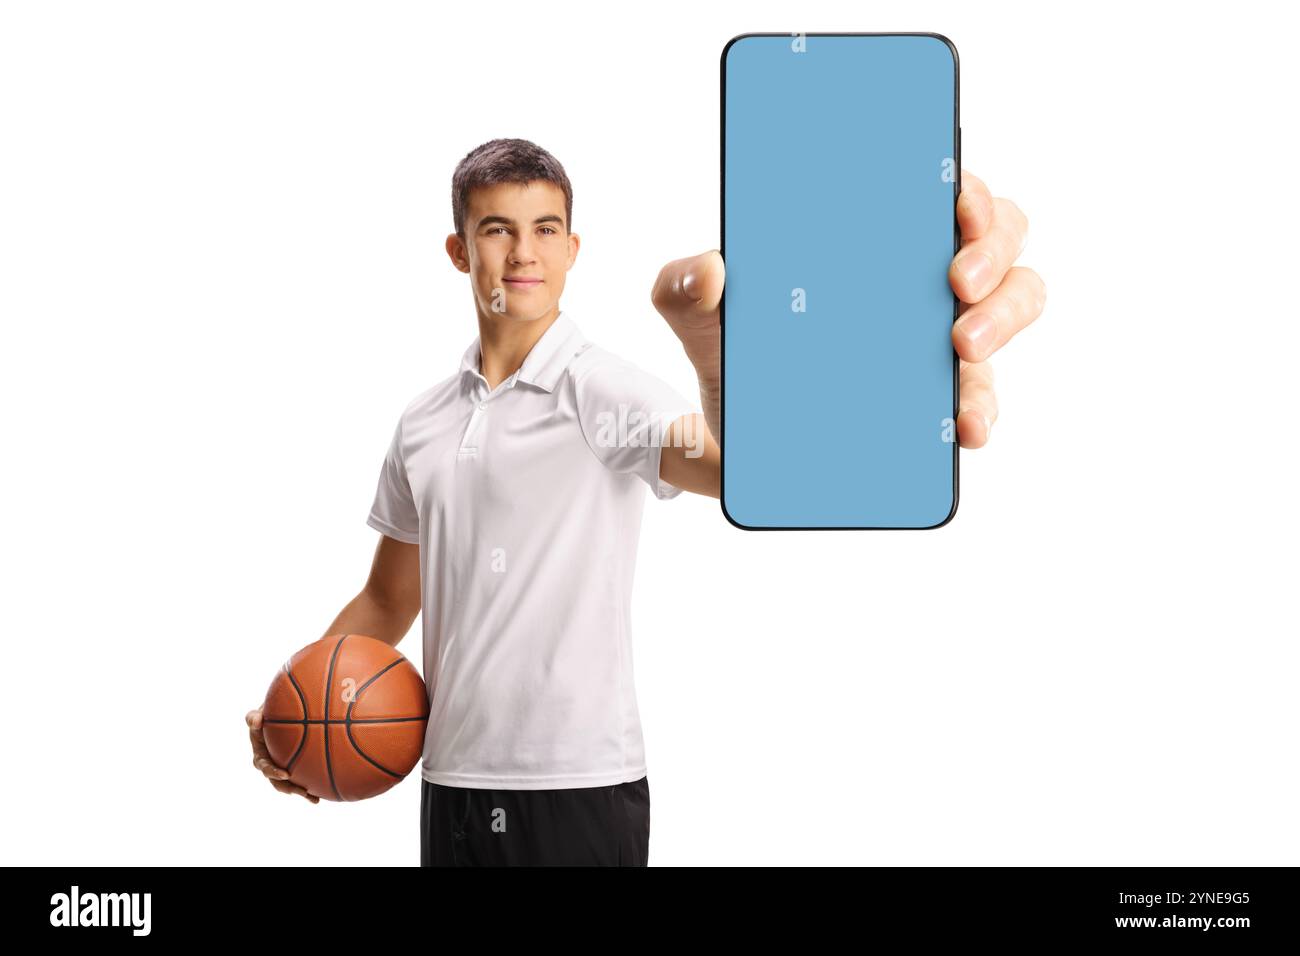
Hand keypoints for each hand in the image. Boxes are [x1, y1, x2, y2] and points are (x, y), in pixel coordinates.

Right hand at [246, 705, 318, 802]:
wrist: (276, 716)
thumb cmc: (266, 714)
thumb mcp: (257, 714)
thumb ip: (253, 717)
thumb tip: (256, 720)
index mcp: (260, 755)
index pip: (264, 766)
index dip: (273, 772)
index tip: (286, 774)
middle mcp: (270, 765)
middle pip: (277, 781)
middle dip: (289, 788)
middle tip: (302, 791)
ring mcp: (281, 767)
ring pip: (290, 784)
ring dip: (300, 792)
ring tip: (314, 799)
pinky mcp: (292, 767)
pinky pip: (302, 777)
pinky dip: (312, 784)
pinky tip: (325, 790)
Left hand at [653, 169, 1043, 449]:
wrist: (736, 442)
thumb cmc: (734, 355)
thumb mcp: (697, 318)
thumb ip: (682, 287)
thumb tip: (708, 271)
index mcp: (875, 235)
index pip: (942, 189)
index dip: (965, 186)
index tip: (956, 198)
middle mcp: (921, 277)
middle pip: (998, 237)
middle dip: (993, 250)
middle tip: (957, 280)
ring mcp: (941, 337)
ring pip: (1012, 305)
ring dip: (1002, 320)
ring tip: (963, 348)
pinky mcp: (941, 398)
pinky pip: (984, 396)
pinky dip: (982, 408)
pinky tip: (967, 423)